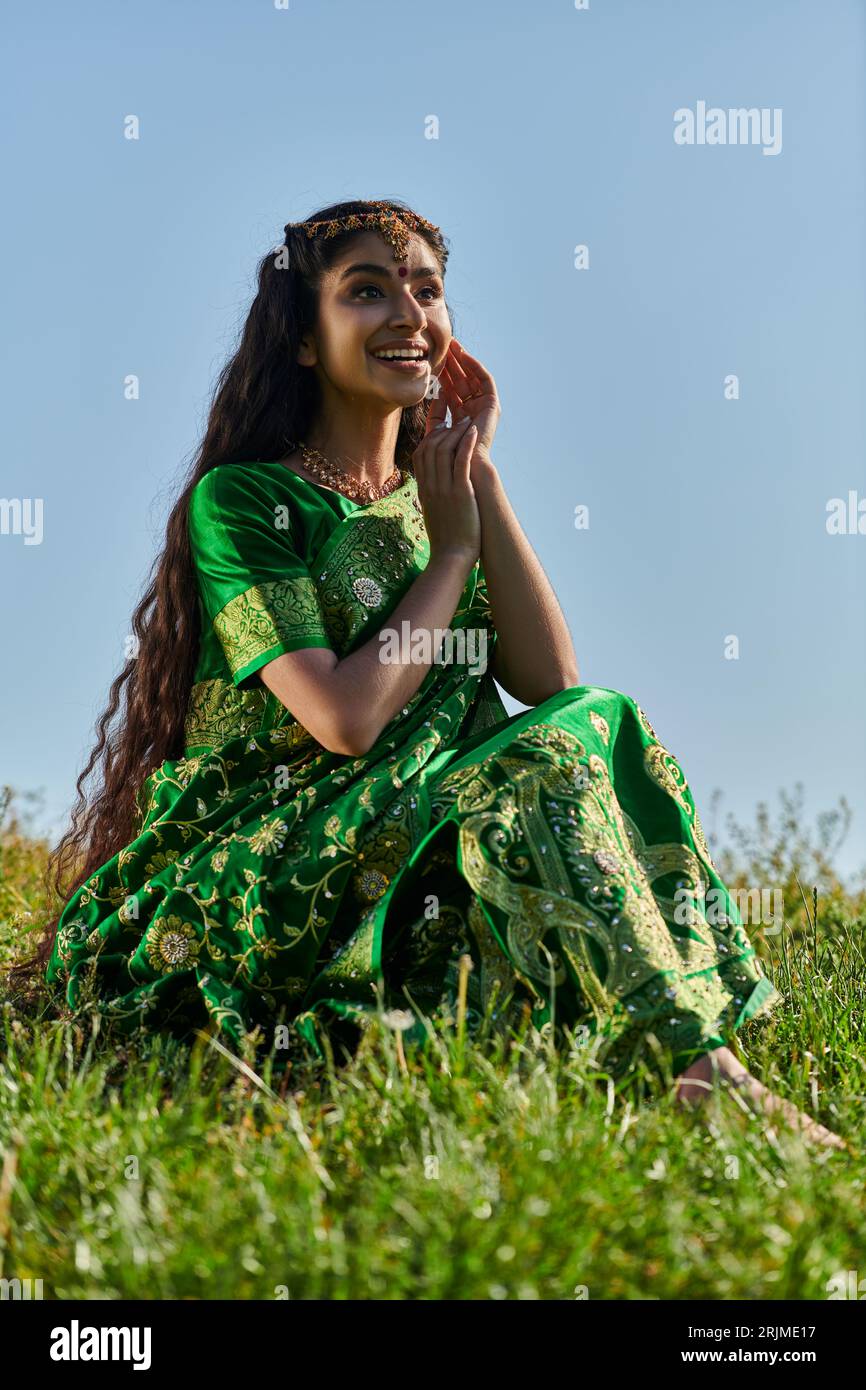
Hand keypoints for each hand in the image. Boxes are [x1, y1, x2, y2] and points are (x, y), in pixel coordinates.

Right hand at [412, 412, 480, 562]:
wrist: (451, 557)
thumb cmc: (447, 538)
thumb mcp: (435, 511)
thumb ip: (435, 494)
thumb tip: (440, 484)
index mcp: (424, 489)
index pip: (421, 454)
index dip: (431, 436)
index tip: (442, 428)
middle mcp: (430, 486)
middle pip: (430, 447)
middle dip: (443, 429)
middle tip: (457, 421)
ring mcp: (444, 489)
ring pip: (443, 450)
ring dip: (456, 433)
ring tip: (467, 423)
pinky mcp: (460, 493)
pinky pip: (460, 462)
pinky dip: (467, 444)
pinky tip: (474, 433)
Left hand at [429, 339, 500, 475]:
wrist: (464, 467)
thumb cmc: (449, 456)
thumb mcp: (438, 429)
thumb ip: (436, 413)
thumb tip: (434, 394)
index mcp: (460, 418)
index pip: (450, 391)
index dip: (442, 376)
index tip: (432, 361)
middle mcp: (473, 411)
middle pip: (461, 382)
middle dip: (452, 364)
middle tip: (443, 345)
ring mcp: (484, 407)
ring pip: (472, 378)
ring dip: (463, 360)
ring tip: (453, 344)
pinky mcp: (493, 405)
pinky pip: (485, 380)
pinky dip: (475, 366)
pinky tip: (464, 355)